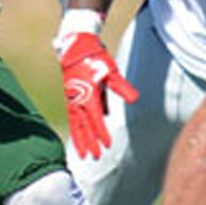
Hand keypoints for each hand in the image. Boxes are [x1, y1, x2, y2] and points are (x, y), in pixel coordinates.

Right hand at [57, 31, 138, 159]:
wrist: (76, 46)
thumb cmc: (95, 58)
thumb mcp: (111, 71)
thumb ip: (122, 87)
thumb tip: (135, 99)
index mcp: (89, 94)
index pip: (97, 120)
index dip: (102, 134)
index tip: (107, 145)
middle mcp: (78, 100)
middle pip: (84, 127)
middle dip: (90, 143)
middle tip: (95, 158)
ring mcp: (72, 99)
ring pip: (76, 125)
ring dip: (80, 140)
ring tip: (83, 154)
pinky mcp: (70, 97)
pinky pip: (73, 117)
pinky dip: (76, 129)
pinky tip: (81, 137)